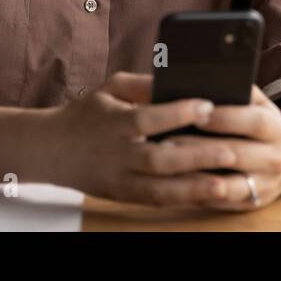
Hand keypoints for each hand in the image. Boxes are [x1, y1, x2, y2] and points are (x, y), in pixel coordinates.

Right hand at [43, 72, 252, 207]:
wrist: (51, 148)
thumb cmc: (88, 112)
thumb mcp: (110, 88)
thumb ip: (144, 84)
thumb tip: (178, 78)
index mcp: (115, 121)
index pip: (148, 118)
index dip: (178, 113)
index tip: (208, 105)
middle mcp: (117, 153)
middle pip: (158, 159)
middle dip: (195, 157)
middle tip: (229, 151)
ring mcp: (119, 179)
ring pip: (159, 189)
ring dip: (193, 189)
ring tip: (225, 186)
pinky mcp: (123, 195)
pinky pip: (155, 202)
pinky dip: (181, 201)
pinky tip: (206, 197)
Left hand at [164, 84, 280, 210]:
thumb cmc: (261, 122)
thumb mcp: (260, 104)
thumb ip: (240, 92)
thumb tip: (205, 80)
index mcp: (278, 129)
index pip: (254, 122)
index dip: (225, 118)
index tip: (196, 113)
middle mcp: (276, 159)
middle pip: (237, 154)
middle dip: (201, 147)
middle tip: (167, 139)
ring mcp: (266, 185)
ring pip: (229, 185)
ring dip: (197, 175)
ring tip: (168, 162)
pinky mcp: (252, 203)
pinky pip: (222, 203)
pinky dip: (199, 193)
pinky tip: (176, 181)